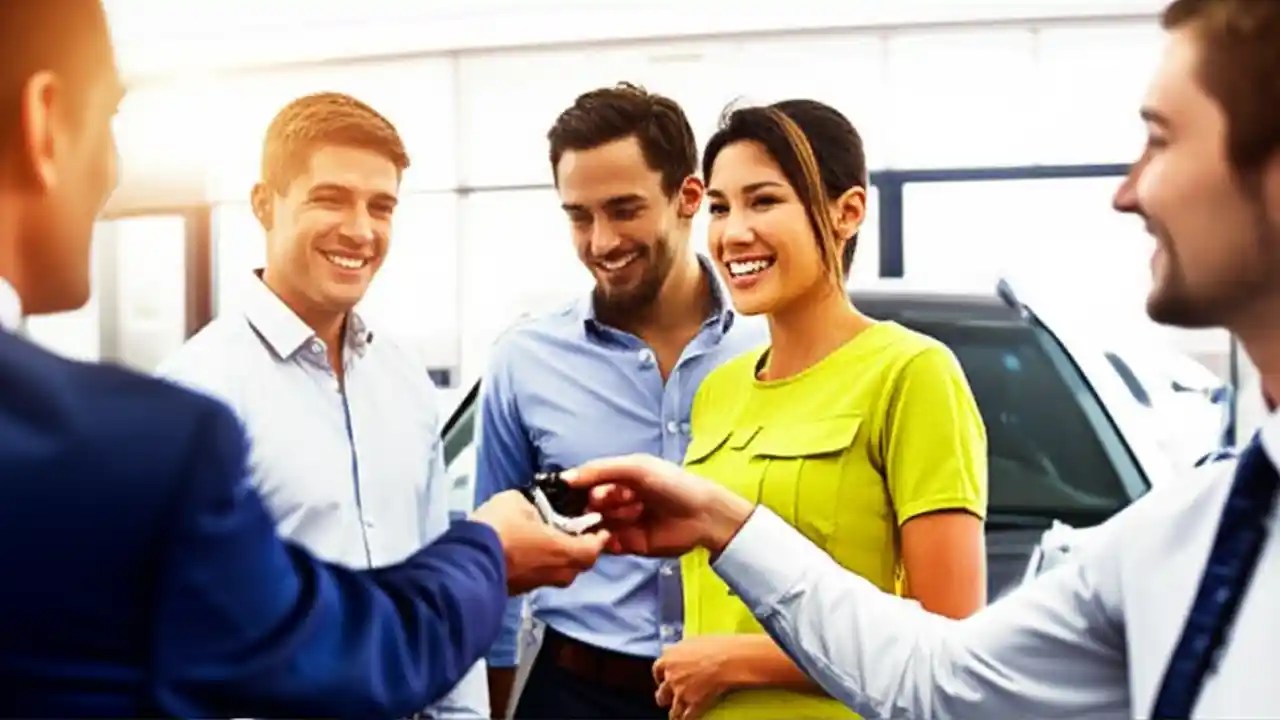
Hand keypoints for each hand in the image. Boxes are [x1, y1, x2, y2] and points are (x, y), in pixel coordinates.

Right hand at [470, 490, 608, 594]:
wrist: (465, 561)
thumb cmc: (499, 529)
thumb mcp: (520, 501)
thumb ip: (538, 504)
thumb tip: (537, 506)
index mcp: (565, 552)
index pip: (595, 548)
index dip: (598, 535)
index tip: (596, 524)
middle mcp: (557, 574)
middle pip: (579, 563)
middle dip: (579, 546)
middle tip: (573, 529)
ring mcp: (538, 585)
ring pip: (559, 571)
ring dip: (559, 556)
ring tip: (549, 536)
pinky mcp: (519, 590)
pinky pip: (540, 575)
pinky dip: (541, 563)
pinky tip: (529, 548)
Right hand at [562, 454, 753, 556]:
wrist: (702, 516)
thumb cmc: (672, 484)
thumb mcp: (636, 467)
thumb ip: (600, 470)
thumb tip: (566, 478)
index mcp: (617, 479)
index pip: (586, 483)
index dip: (578, 487)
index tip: (570, 491)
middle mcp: (615, 501)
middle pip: (587, 506)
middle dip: (592, 505)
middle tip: (607, 503)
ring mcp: (621, 524)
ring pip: (594, 526)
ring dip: (601, 522)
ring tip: (624, 516)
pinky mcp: (627, 545)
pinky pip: (606, 545)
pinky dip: (605, 540)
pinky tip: (614, 534)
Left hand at [653, 636, 737, 719]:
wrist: (729, 658)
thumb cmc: (716, 646)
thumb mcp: (693, 641)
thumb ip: (682, 650)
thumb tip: (681, 652)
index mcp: (669, 657)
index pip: (657, 669)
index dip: (660, 676)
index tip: (663, 679)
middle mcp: (671, 675)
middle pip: (661, 692)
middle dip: (664, 696)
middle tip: (667, 698)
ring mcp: (681, 691)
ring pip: (673, 708)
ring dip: (675, 712)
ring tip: (676, 715)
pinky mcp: (693, 703)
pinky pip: (686, 716)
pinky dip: (686, 718)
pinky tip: (687, 719)